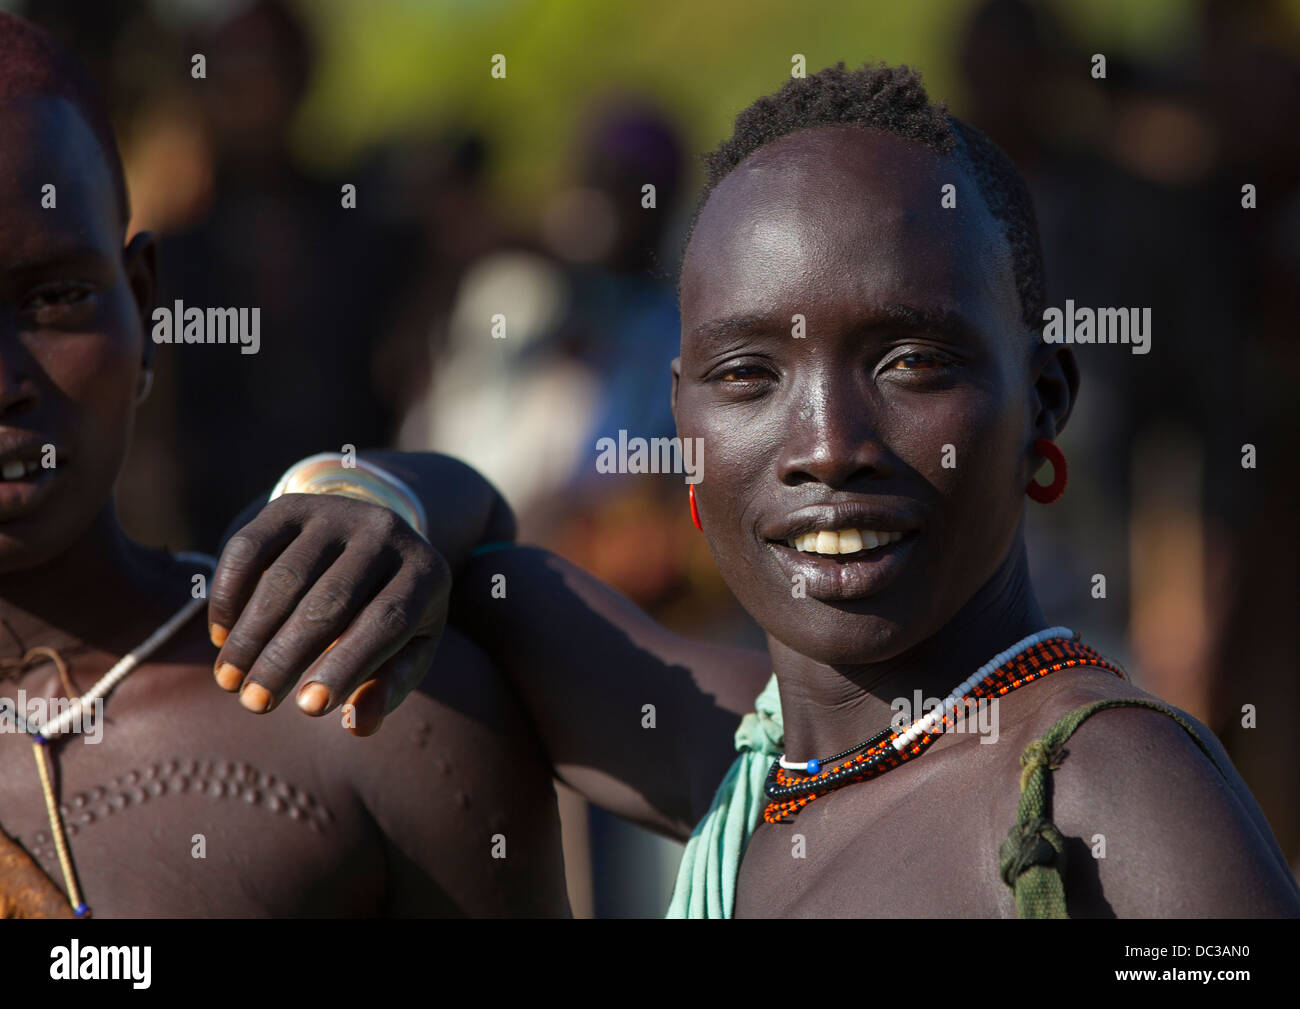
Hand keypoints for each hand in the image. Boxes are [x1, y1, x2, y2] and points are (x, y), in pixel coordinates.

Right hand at [206, 492, 448, 734]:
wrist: (378, 538)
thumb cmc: (392, 613)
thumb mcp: (408, 648)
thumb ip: (388, 687)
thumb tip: (359, 726)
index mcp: (426, 574)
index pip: (388, 621)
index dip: (348, 665)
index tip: (308, 709)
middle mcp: (386, 532)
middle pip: (331, 602)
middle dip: (286, 657)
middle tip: (253, 704)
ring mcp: (338, 512)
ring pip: (286, 577)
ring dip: (251, 633)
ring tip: (229, 680)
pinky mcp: (294, 504)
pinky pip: (250, 547)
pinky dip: (230, 593)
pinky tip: (222, 635)